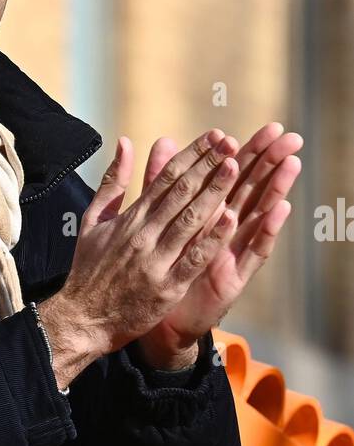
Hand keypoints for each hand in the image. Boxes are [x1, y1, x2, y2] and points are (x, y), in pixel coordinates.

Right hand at [37, 129, 242, 381]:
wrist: (82, 319)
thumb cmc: (88, 270)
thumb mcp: (92, 221)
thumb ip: (112, 182)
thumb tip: (124, 143)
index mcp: (129, 218)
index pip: (165, 177)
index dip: (192, 154)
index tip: (215, 138)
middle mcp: (143, 235)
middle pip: (181, 193)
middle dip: (208, 165)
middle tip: (232, 144)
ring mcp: (156, 261)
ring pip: (190, 220)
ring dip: (214, 192)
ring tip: (236, 168)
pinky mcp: (167, 287)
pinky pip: (193, 259)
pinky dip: (212, 239)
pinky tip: (231, 219)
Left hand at [137, 122, 301, 363]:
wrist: (154, 318)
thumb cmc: (158, 267)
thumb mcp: (156, 220)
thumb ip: (159, 181)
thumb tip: (162, 141)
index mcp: (209, 213)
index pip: (233, 176)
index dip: (250, 152)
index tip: (268, 128)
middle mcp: (226, 230)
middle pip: (252, 190)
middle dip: (270, 163)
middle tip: (289, 137)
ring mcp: (233, 254)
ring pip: (258, 216)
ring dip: (275, 190)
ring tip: (290, 164)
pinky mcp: (234, 279)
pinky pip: (252, 253)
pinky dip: (265, 231)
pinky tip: (278, 210)